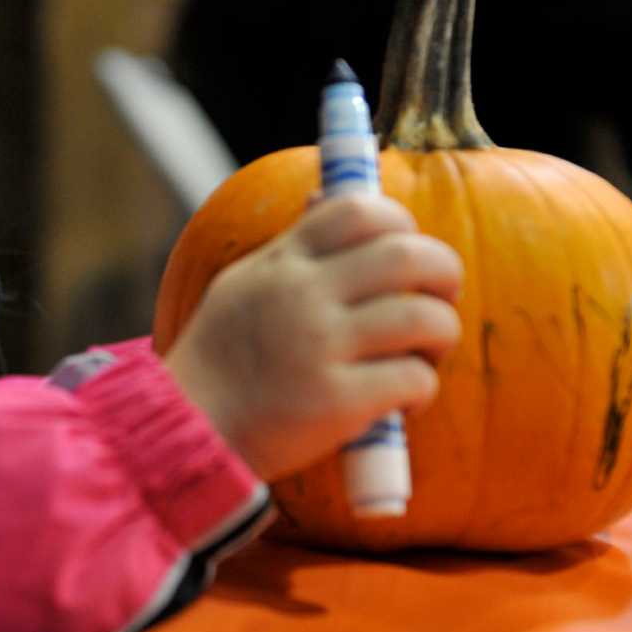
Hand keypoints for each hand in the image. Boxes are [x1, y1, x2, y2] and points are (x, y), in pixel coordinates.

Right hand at [163, 195, 462, 482]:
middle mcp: (302, 295)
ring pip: (424, 318)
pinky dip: (423, 388)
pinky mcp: (336, 402)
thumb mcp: (244, 285)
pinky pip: (414, 379)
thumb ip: (292, 248)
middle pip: (408, 255)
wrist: (186, 432)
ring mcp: (320, 347)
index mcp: (282, 263)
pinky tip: (406, 400)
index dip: (401, 223)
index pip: (360, 210)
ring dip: (442, 334)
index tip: (410, 249)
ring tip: (426, 354)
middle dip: (445, 273)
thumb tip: (328, 199)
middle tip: (440, 299)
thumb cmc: (221, 360)